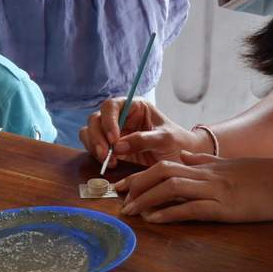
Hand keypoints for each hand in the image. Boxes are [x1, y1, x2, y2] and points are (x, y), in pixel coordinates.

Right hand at [79, 98, 209, 169]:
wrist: (183, 161)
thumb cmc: (178, 143)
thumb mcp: (166, 139)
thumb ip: (143, 140)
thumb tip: (118, 146)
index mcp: (135, 107)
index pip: (112, 106)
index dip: (108, 120)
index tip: (114, 139)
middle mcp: (120, 118)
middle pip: (96, 119)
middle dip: (97, 136)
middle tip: (105, 154)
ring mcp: (113, 133)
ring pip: (90, 132)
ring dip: (94, 146)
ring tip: (108, 161)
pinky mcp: (111, 149)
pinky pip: (93, 148)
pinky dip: (96, 155)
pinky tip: (110, 165)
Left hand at [115, 152, 272, 222]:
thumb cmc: (262, 177)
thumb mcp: (230, 165)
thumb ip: (205, 162)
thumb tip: (184, 157)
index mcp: (206, 167)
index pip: (166, 165)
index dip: (142, 175)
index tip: (124, 186)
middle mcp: (206, 176)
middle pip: (162, 172)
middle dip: (138, 185)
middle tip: (120, 199)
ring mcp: (214, 191)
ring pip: (172, 187)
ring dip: (148, 198)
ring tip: (131, 211)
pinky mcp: (224, 208)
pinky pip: (191, 208)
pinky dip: (170, 212)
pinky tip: (155, 219)